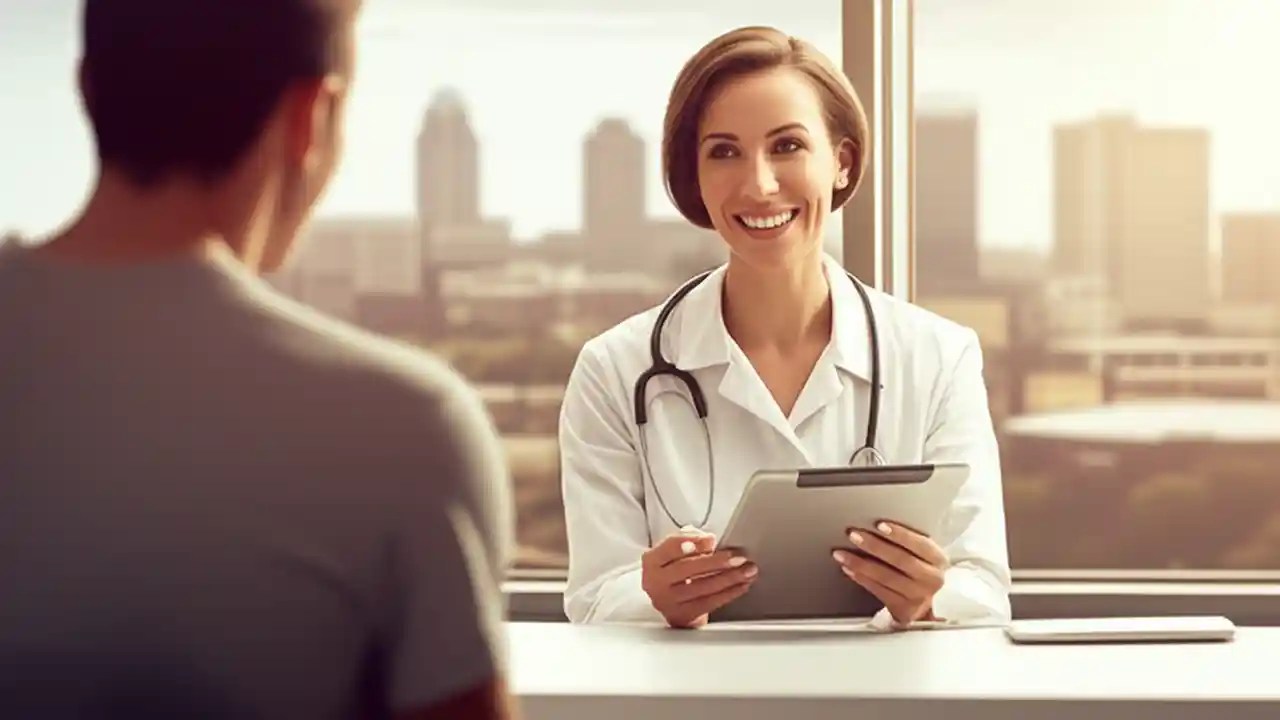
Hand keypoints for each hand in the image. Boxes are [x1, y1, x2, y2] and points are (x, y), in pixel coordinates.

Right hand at [641, 530, 757, 628]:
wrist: (671, 601)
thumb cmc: (675, 572)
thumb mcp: (675, 553)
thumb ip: (689, 540)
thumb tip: (708, 540)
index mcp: (652, 561)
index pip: (670, 548)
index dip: (691, 543)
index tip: (711, 540)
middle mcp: (655, 582)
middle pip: (688, 569)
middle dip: (716, 562)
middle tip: (737, 557)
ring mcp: (668, 601)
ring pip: (702, 587)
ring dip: (729, 578)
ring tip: (747, 570)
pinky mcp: (682, 616)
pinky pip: (709, 603)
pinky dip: (729, 593)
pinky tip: (741, 585)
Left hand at [831, 521, 948, 625]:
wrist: (928, 605)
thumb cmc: (920, 571)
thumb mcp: (923, 555)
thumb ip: (909, 542)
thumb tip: (877, 524)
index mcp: (938, 560)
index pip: (920, 544)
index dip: (900, 534)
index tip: (879, 525)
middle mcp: (931, 579)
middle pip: (900, 560)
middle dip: (874, 546)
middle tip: (854, 535)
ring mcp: (918, 596)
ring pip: (886, 577)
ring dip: (860, 563)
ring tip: (842, 553)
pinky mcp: (903, 609)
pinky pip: (878, 591)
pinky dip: (861, 578)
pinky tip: (848, 569)